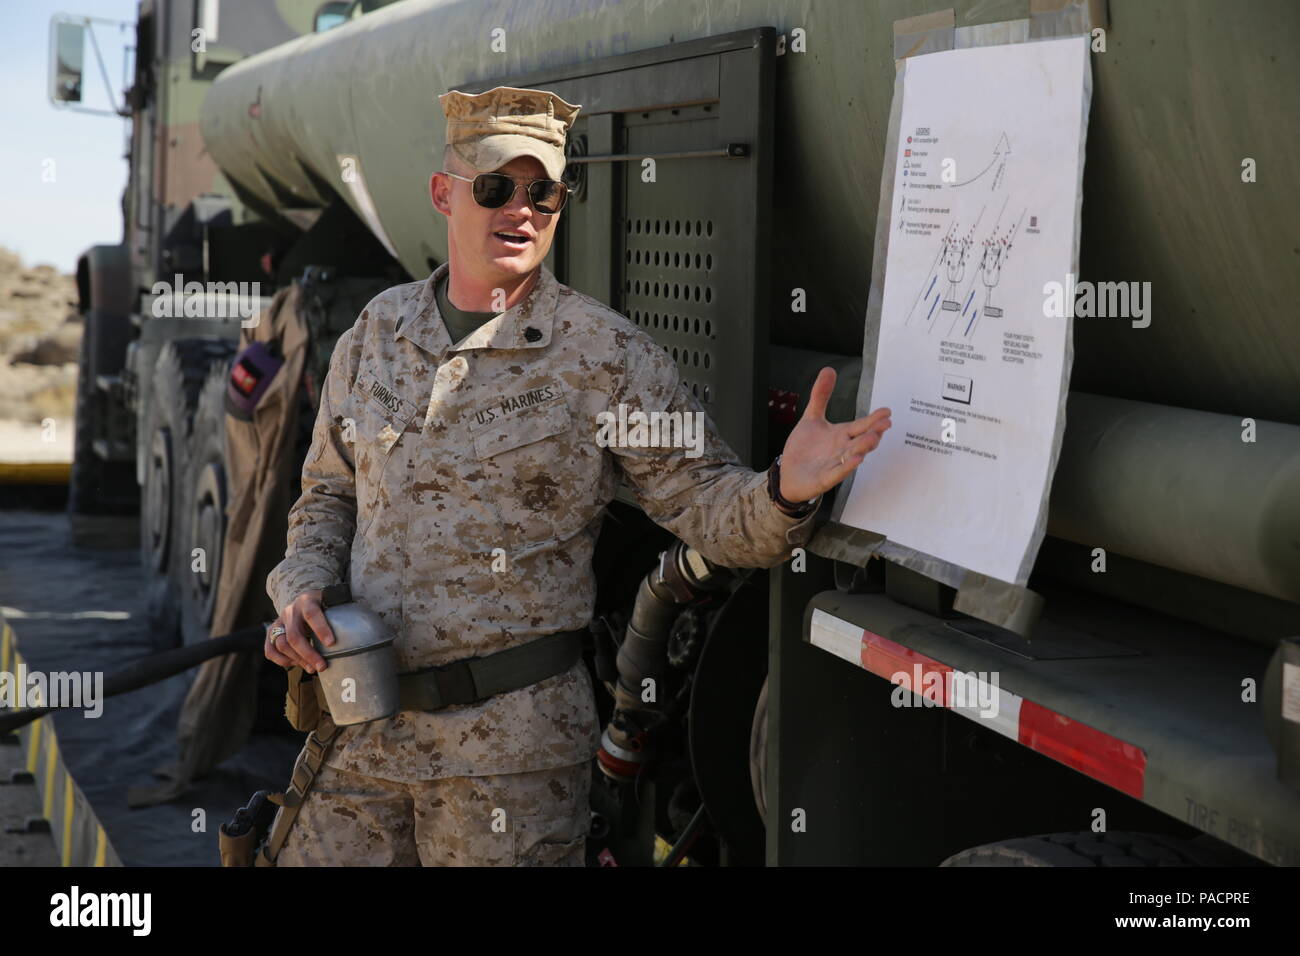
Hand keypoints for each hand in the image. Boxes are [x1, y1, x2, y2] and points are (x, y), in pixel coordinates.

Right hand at [265, 590, 333, 672]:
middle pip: (295, 635)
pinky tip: (296, 664)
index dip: (321, 629)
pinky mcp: (272, 631)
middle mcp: (290, 611)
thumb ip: (339, 615)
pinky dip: (282, 661)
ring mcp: (279, 621)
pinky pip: (270, 650)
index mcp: (307, 601)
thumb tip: (353, 635)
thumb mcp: (331, 604)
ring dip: (298, 660)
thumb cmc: (323, 605)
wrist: (304, 599)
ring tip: (312, 668)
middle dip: (309, 654)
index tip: (332, 643)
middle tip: (322, 666)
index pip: (312, 614)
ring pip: (282, 644)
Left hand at [778, 367, 890, 502]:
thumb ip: (821, 396)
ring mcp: (835, 465)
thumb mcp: (811, 418)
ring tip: (872, 438)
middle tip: (885, 423)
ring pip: (853, 456)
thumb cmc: (805, 448)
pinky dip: (846, 467)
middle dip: (873, 432)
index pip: (861, 425)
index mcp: (841, 435)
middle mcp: (842, 449)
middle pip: (861, 440)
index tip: (887, 411)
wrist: (789, 473)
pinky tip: (856, 460)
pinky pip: (837, 473)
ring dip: (863, 448)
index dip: (873, 419)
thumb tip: (829, 370)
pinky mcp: (825, 479)